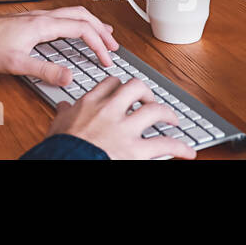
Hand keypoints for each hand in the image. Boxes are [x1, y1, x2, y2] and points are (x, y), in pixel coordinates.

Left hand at [0, 6, 118, 81]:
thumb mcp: (18, 64)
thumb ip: (46, 70)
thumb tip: (69, 77)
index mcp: (42, 25)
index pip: (81, 29)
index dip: (98, 44)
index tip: (106, 59)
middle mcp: (42, 16)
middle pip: (80, 16)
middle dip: (100, 30)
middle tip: (113, 46)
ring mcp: (36, 16)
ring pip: (71, 13)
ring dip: (90, 23)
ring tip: (103, 35)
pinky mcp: (31, 20)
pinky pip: (62, 16)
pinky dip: (76, 22)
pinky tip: (75, 31)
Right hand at [47, 76, 196, 159]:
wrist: (66, 161)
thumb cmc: (61, 146)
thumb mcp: (58, 124)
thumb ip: (64, 113)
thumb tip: (63, 107)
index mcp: (90, 103)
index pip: (111, 83)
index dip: (121, 86)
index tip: (125, 93)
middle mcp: (110, 111)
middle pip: (136, 87)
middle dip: (147, 93)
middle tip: (150, 101)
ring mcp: (125, 129)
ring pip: (155, 109)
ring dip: (168, 114)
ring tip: (174, 120)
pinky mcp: (136, 150)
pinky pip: (165, 144)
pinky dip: (180, 148)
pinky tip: (188, 152)